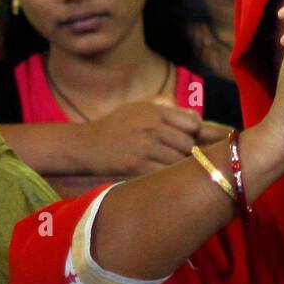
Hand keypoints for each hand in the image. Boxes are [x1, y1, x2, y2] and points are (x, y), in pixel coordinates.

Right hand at [90, 98, 210, 173]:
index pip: (192, 123)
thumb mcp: (139, 108)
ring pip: (178, 160)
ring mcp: (144, 147)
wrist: (87, 145)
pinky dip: (166, 175)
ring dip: (177, 166)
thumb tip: (196, 118)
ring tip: (168, 164)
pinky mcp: (136, 166)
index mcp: (155, 112)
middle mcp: (151, 127)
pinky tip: (159, 173)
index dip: (194, 133)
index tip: (189, 138)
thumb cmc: (116, 126)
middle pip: (188, 144)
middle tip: (180, 156)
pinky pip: (164, 173)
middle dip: (187, 152)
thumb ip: (167, 110)